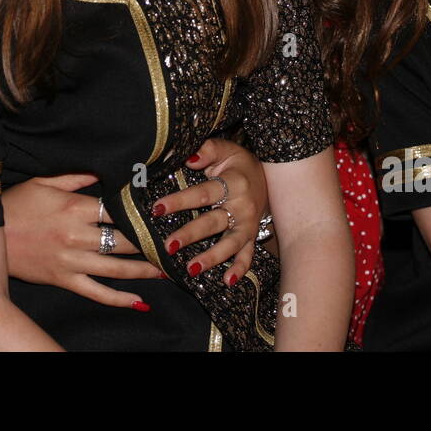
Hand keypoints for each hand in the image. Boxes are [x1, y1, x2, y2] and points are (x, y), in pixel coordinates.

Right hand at [2, 173, 164, 309]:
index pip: (117, 210)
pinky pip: (97, 293)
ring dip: (145, 270)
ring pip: (117, 268)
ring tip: (167, 268)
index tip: (161, 213)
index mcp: (74, 208)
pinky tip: (139, 300)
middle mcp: (76, 236)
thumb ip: (78, 176)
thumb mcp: (44, 182)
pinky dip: (119, 299)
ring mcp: (71, 261)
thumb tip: (106, 170)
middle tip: (173, 240)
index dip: (141, 212)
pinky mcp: (64, 280)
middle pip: (124, 240)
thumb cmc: (15, 204)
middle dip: (150, 242)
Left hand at [153, 138, 267, 286]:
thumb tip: (188, 157)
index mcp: (234, 183)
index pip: (203, 193)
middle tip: (169, 245)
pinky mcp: (253, 236)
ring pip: (230, 244)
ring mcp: (249, 224)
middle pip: (214, 222)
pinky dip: (240, 270)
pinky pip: (248, 256)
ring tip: (191, 268)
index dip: (180, 201)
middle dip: (191, 235)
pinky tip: (227, 281)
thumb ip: (207, 150)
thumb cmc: (240, 163)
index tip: (156, 208)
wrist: (273, 176)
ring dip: (212, 257)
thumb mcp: (226, 149)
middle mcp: (242, 206)